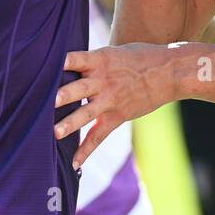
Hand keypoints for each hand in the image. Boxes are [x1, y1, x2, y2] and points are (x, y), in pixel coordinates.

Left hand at [53, 44, 178, 168]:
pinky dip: (86, 150)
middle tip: (48, 101)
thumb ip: (94, 60)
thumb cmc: (142, 57)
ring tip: (54, 133)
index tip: (45, 65)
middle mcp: (103, 80)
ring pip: (86, 113)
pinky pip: (99, 135)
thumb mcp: (116, 51)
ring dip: (70, 123)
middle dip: (64, 95)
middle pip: (79, 88)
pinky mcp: (117, 116)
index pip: (76, 59)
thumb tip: (71, 65)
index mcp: (101, 59)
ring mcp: (110, 99)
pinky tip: (74, 163)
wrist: (170, 72)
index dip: (62, 61)